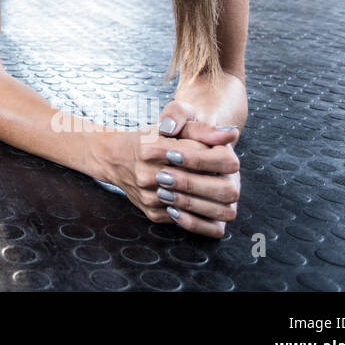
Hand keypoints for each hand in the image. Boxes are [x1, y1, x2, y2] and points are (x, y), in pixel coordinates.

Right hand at [98, 104, 240, 238]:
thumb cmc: (149, 137)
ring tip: (216, 190)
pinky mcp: (151, 213)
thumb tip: (231, 135)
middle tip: (224, 177)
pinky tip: (202, 201)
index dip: (216, 157)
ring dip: (210, 199)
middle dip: (216, 181)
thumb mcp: (172, 125)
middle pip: (197, 185)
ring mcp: (148, 196)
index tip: (221, 155)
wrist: (114, 157)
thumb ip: (202, 128)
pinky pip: (185, 220)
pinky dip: (199, 212)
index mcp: (151, 147)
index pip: (198, 156)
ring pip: (193, 206)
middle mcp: (146, 174)